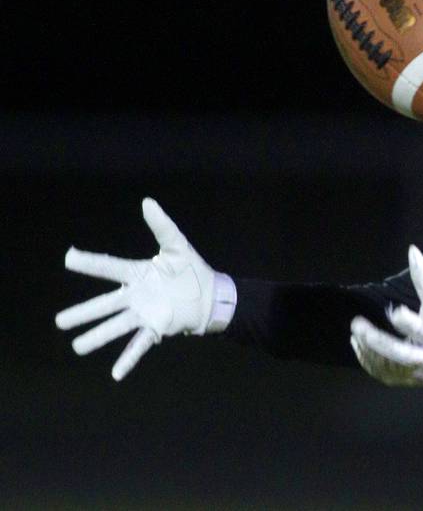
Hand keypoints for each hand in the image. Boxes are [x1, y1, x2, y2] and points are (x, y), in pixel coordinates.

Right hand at [56, 198, 224, 380]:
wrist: (211, 294)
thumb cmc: (191, 270)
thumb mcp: (178, 245)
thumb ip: (162, 225)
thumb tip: (147, 202)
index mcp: (137, 274)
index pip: (110, 267)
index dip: (90, 262)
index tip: (69, 257)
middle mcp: (135, 296)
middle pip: (105, 305)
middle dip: (83, 313)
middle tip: (60, 322)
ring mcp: (144, 314)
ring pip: (116, 327)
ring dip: (98, 337)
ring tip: (77, 347)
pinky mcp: (157, 328)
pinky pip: (140, 345)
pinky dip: (128, 359)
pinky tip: (116, 374)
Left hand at [350, 245, 422, 386]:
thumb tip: (411, 249)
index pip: (420, 329)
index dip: (407, 321)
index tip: (393, 311)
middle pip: (399, 353)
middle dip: (376, 341)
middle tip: (357, 325)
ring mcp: (416, 373)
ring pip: (387, 364)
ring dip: (368, 349)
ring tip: (356, 333)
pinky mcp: (406, 381)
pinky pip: (382, 373)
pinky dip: (368, 360)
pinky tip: (359, 346)